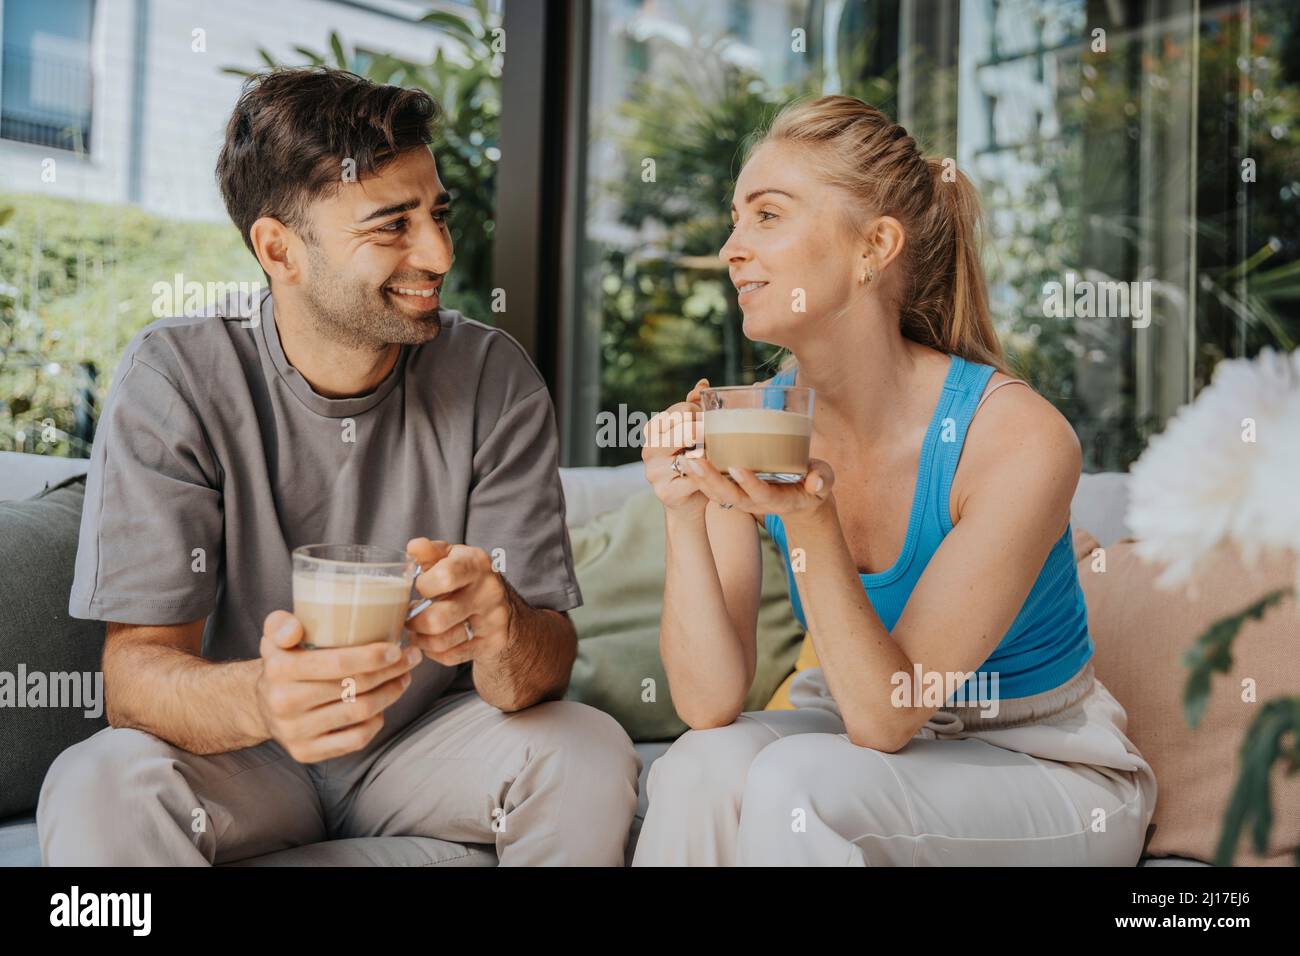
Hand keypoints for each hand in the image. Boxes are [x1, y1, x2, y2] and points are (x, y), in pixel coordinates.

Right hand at [256, 610, 422, 762]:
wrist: (262, 705)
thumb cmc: (283, 661)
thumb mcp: (275, 635)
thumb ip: (280, 623)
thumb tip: (294, 629)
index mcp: (279, 669)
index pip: (336, 663)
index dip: (372, 656)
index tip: (396, 648)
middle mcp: (284, 702)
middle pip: (354, 687)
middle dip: (391, 671)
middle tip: (411, 658)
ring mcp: (295, 731)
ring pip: (359, 712)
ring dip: (390, 693)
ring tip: (403, 678)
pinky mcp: (306, 752)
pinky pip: (354, 740)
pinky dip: (376, 722)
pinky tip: (383, 707)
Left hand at [403, 537, 514, 666]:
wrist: (506, 610)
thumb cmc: (469, 579)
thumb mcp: (453, 558)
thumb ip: (431, 551)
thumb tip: (413, 547)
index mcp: (477, 564)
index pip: (444, 577)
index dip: (423, 585)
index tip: (421, 587)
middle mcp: (489, 592)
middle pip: (437, 619)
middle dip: (414, 621)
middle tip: (409, 617)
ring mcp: (492, 620)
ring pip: (441, 642)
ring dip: (420, 639)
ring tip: (416, 631)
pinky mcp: (492, 644)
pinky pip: (451, 657)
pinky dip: (434, 652)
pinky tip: (431, 642)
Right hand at [642, 377, 709, 516]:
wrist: (690, 500)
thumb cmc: (693, 460)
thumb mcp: (692, 432)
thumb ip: (695, 407)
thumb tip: (702, 383)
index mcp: (653, 429)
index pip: (680, 411)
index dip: (701, 413)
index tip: (711, 420)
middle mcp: (649, 449)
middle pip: (684, 430)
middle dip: (706, 431)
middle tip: (720, 435)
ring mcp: (654, 472)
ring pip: (689, 456)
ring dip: (709, 454)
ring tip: (718, 453)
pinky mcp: (665, 492)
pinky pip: (693, 479)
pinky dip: (708, 475)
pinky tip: (717, 472)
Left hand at [684, 455, 834, 519]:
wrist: (801, 499)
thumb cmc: (813, 485)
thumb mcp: (824, 482)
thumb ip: (822, 480)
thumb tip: (817, 482)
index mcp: (778, 500)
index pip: (762, 495)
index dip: (750, 483)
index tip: (737, 468)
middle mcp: (754, 502)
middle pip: (730, 496)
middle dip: (712, 479)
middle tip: (696, 460)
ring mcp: (741, 498)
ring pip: (716, 493)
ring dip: (700, 477)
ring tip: (685, 458)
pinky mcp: (733, 491)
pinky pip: (712, 486)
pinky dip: (699, 475)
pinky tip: (686, 457)